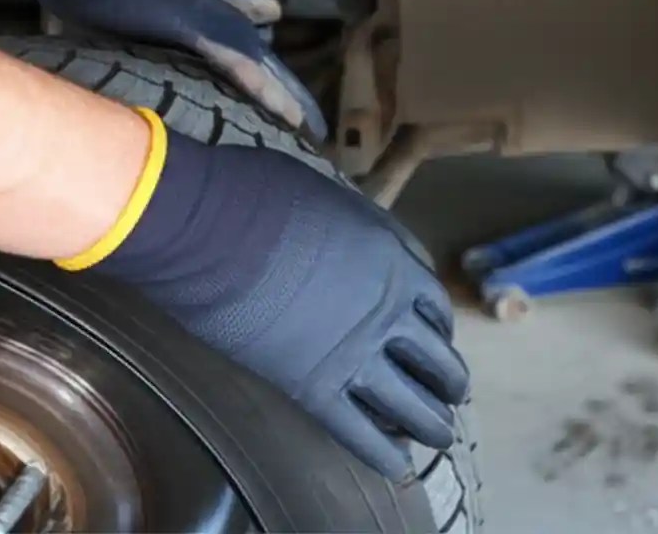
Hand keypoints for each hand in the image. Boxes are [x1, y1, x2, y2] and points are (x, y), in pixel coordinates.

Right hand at [65, 110, 468, 480]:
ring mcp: (354, 352)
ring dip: (431, 422)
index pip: (433, 303)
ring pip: (412, 402)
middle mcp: (387, 311)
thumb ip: (353, 220)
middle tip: (449, 392)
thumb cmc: (254, 194)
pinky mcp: (313, 386)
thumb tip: (352, 228)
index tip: (438, 336)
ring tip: (436, 433)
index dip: (440, 325)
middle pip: (437, 358)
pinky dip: (384, 453)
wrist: (208, 228)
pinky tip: (397, 466)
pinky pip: (360, 431)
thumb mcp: (326, 191)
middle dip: (448, 379)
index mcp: (392, 260)